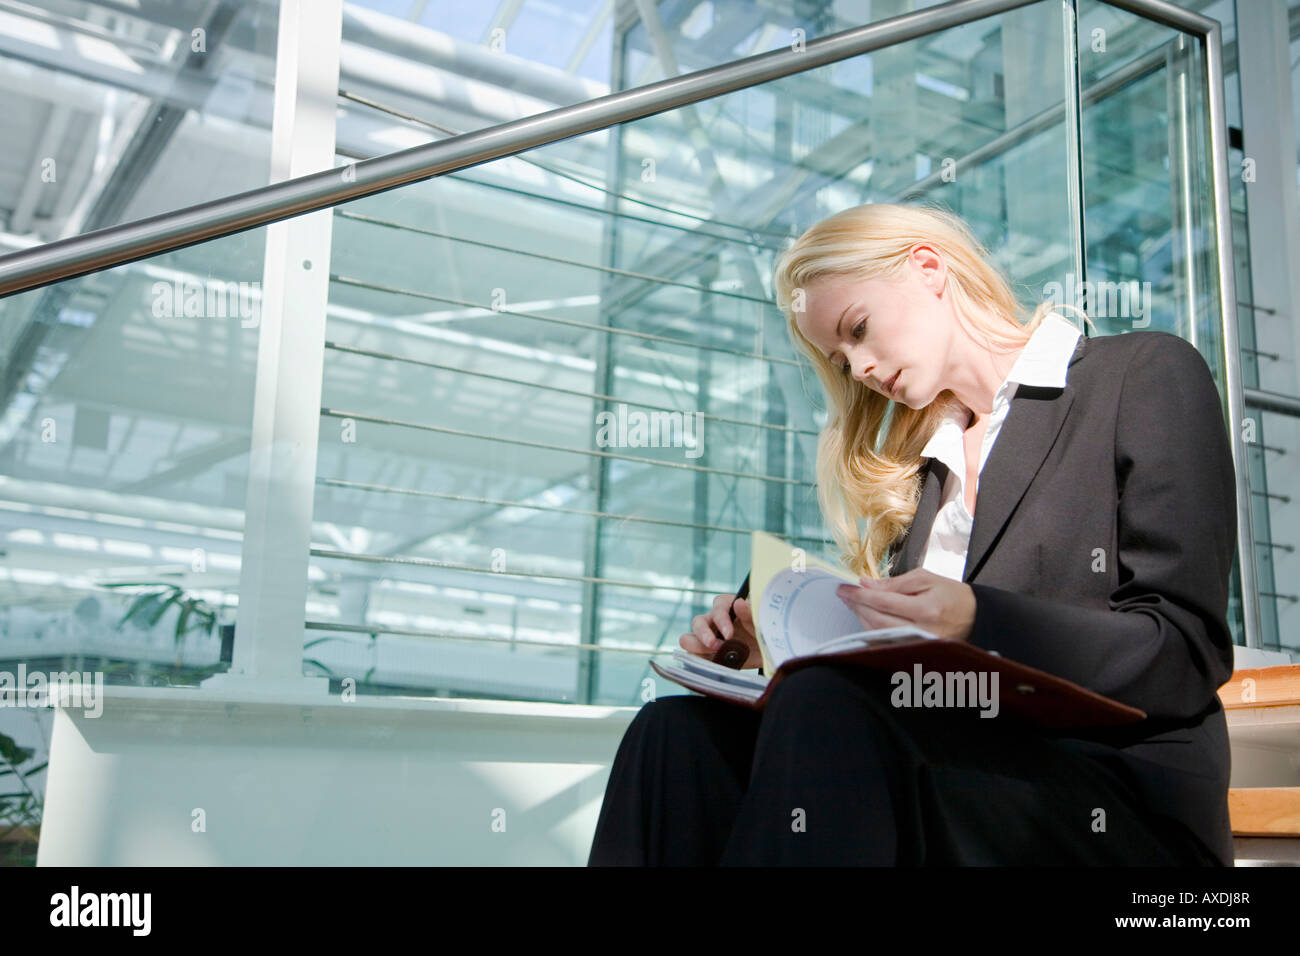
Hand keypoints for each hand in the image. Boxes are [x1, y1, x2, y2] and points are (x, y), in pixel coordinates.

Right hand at [680, 594, 759, 667]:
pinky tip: (714, 664)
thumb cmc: (765, 629)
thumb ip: (750, 612)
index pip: (718, 606)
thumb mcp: (760, 621)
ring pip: (689, 639)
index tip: (729, 634)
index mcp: (728, 607)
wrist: (769, 650)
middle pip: (697, 622)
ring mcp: (709, 638)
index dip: (721, 620)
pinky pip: (695, 656)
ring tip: (715, 654)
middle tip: (715, 645)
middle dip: (703, 634)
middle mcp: (714, 621)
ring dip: (698, 647)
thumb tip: (739, 603)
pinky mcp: (708, 654)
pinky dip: (701, 661)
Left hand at [835, 569, 975, 641]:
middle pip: (877, 621)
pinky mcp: (916, 653)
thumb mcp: (926, 579)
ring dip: (861, 617)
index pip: (883, 602)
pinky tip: (866, 618)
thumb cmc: (952, 595)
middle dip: (857, 606)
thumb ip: (895, 583)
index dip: (860, 595)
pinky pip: (886, 643)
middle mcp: (922, 631)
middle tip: (844, 594)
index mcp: (926, 610)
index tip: (845, 588)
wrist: (975, 616)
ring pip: (878, 634)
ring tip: (854, 602)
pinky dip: (872, 630)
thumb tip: (867, 585)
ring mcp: (918, 645)